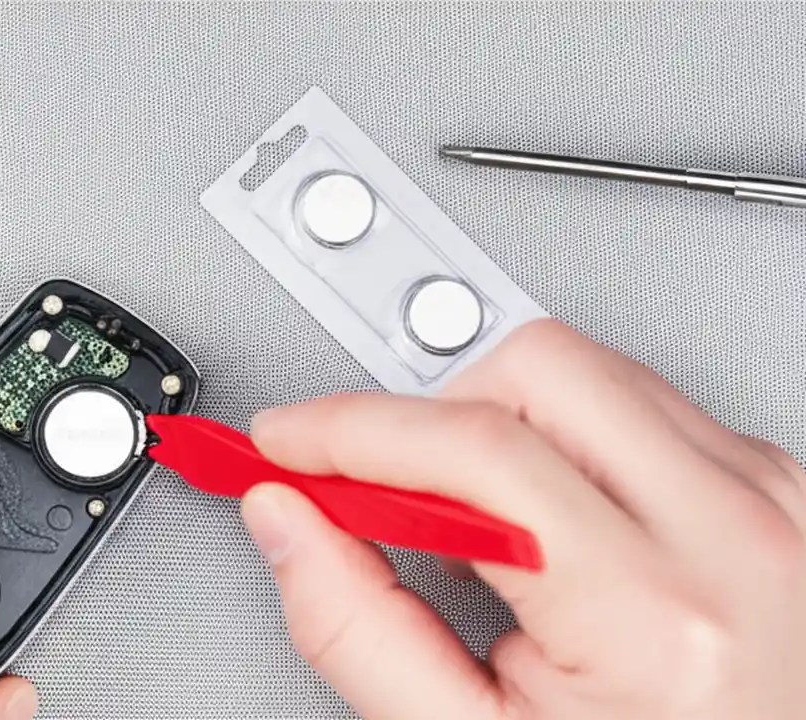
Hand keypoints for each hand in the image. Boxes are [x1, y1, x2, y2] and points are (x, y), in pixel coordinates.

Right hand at [243, 319, 805, 719]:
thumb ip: (359, 633)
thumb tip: (291, 524)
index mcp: (658, 617)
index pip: (474, 449)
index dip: (349, 430)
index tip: (288, 441)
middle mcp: (733, 535)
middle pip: (538, 369)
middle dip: (430, 410)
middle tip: (378, 478)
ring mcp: (768, 501)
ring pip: (591, 370)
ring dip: (499, 421)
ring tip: (472, 518)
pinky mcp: (776, 488)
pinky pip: (645, 404)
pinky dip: (566, 439)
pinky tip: (544, 514)